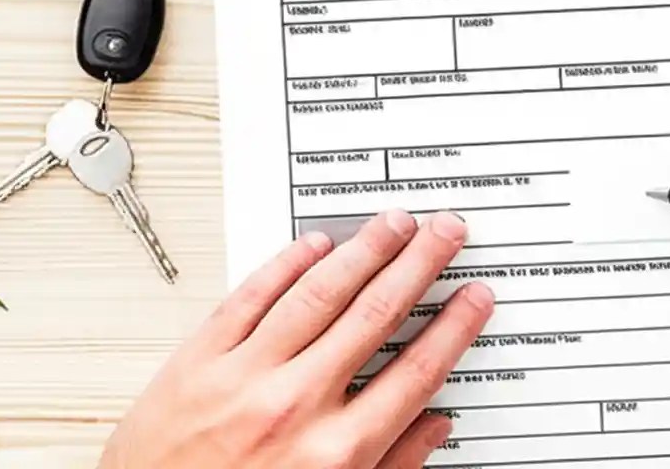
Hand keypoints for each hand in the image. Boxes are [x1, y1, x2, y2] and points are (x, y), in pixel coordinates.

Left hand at [99, 211, 492, 468]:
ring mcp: (243, 379)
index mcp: (336, 454)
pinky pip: (249, 299)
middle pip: (375, 317)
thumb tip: (433, 427)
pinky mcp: (196, 363)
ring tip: (393, 224)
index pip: (415, 372)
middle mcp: (294, 408)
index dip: (454, 327)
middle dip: (419, 266)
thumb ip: (389, 466)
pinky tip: (314, 244)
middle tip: (445, 233)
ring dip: (364, 251)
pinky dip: (285, 265)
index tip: (473, 297)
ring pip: (318, 295)